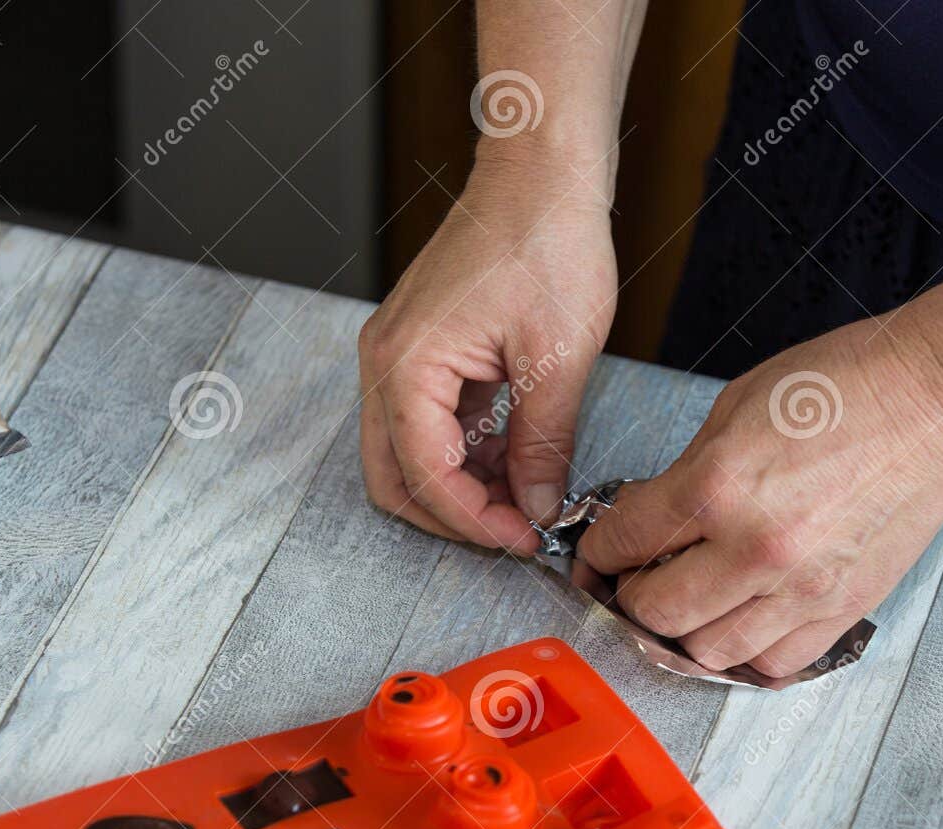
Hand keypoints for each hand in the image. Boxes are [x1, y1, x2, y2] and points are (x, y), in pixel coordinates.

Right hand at [358, 154, 616, 551]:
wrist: (540, 174)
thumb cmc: (547, 242)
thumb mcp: (557, 358)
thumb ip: (542, 444)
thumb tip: (535, 507)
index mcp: (406, 365)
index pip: (425, 477)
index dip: (476, 522)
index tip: (526, 540)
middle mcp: (384, 362)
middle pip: (395, 479)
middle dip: (455, 516)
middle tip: (516, 532)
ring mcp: (397, 354)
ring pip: (408, 455)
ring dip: (460, 486)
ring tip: (525, 496)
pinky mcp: (419, 349)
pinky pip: (427, 423)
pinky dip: (465, 451)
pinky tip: (515, 456)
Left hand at [577, 322, 942, 677]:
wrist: (939, 403)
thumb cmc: (846, 387)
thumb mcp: (735, 406)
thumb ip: (685, 472)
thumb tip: (651, 518)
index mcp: (716, 488)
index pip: (623, 542)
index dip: (598, 549)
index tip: (598, 551)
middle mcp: (754, 551)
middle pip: (656, 613)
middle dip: (632, 596)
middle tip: (635, 578)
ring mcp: (802, 590)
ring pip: (709, 652)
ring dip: (684, 632)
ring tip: (687, 602)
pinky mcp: (843, 610)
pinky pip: (774, 664)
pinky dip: (746, 652)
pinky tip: (741, 621)